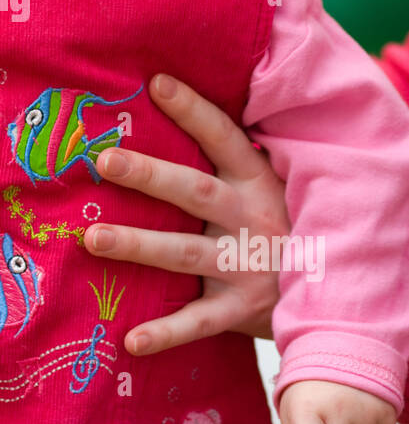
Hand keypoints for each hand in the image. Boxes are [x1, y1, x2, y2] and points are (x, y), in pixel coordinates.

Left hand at [83, 73, 285, 355]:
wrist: (329, 290)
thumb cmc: (279, 222)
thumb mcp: (266, 183)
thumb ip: (225, 158)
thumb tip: (163, 100)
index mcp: (257, 180)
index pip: (223, 137)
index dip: (192, 110)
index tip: (156, 84)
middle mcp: (251, 218)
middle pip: (194, 191)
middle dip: (150, 175)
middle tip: (106, 160)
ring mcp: (245, 265)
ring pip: (185, 253)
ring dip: (138, 246)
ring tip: (93, 238)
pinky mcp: (240, 310)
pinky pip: (198, 322)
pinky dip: (166, 334)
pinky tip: (130, 339)